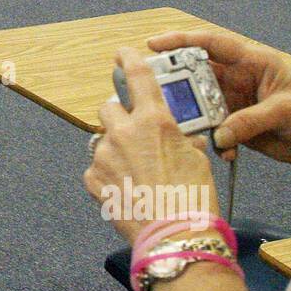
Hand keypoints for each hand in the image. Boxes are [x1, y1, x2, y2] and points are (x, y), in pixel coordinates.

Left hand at [83, 46, 219, 244]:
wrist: (175, 237)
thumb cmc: (191, 200)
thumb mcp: (197, 158)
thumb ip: (178, 137)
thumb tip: (174, 136)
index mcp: (154, 120)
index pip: (137, 76)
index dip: (129, 59)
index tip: (123, 54)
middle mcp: (124, 132)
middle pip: (110, 108)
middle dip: (121, 117)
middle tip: (137, 135)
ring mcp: (105, 156)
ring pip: (103, 140)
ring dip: (116, 149)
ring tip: (137, 173)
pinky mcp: (93, 179)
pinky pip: (96, 167)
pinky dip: (108, 174)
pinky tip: (127, 188)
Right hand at [147, 30, 290, 166]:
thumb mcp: (285, 112)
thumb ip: (250, 121)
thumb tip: (218, 135)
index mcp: (252, 62)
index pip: (213, 44)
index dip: (182, 41)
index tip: (154, 45)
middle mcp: (238, 78)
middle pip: (197, 72)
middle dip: (177, 81)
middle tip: (155, 91)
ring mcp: (234, 101)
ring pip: (200, 103)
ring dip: (193, 117)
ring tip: (185, 127)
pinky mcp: (234, 124)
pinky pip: (213, 128)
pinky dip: (214, 140)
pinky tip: (223, 151)